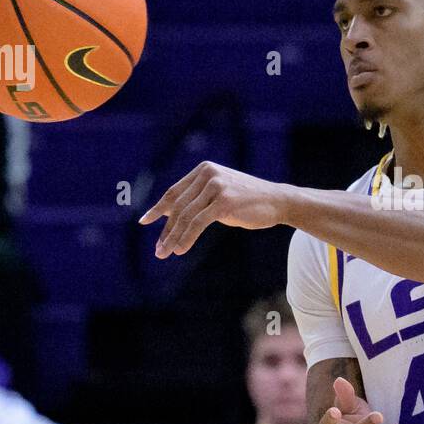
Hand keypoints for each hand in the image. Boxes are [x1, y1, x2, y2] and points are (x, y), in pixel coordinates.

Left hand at [138, 161, 289, 257]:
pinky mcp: (224, 202)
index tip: (145, 221)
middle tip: (158, 250)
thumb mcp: (220, 195)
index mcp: (204, 169)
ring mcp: (216, 187)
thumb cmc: (248, 200)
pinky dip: (187, 238)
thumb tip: (170, 216)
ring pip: (186, 216)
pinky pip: (198, 223)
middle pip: (178, 206)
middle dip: (166, 230)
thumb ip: (197, 200)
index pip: (175, 192)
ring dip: (173, 238)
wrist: (278, 201)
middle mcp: (208, 174)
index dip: (159, 209)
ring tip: (165, 253)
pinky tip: (180, 250)